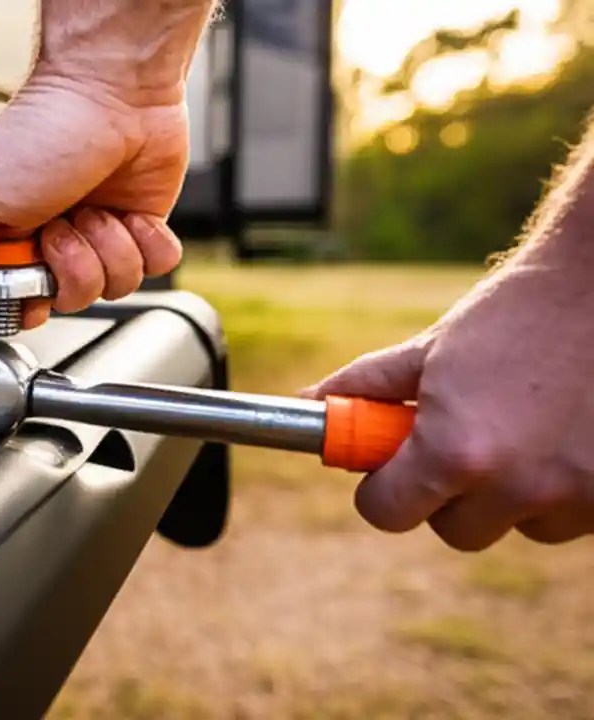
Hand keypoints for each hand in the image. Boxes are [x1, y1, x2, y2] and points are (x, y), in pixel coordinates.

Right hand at [0, 72, 188, 331]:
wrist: (109, 89)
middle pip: (68, 302)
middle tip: (60, 224)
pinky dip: (148, 242)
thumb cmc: (39, 129)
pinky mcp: (143, 228)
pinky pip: (157, 269)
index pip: (14, 305)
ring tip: (94, 206)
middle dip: (69, 266)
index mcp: (5, 240)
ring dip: (107, 246)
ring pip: (114, 288)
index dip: (25, 298)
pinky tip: (131, 212)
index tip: (26, 266)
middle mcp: (52, 244)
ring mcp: (100, 238)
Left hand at [306, 259, 593, 550]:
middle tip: (464, 441)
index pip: (387, 514)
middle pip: (455, 531)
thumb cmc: (514, 313)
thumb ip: (366, 388)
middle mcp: (515, 488)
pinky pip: (572, 515)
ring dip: (514, 492)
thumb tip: (309, 403)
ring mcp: (576, 499)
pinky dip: (565, 485)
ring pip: (520, 524)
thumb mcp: (430, 350)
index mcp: (454, 453)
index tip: (390, 469)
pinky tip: (570, 431)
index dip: (382, 491)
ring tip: (528, 424)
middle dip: (449, 495)